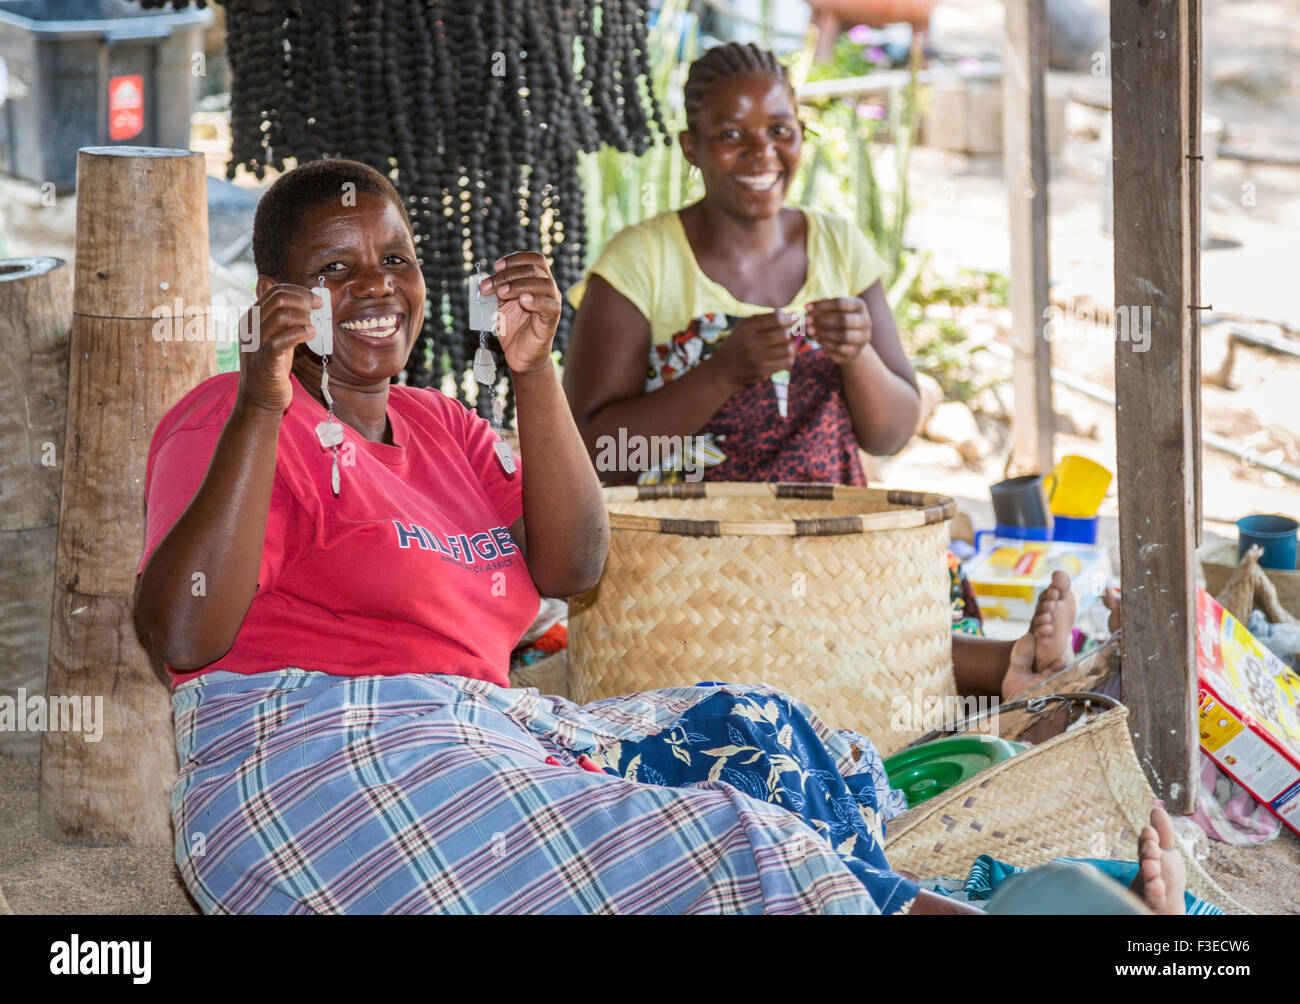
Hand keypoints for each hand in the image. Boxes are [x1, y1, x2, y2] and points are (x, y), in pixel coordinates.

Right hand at [237, 283, 317, 414]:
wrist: (259, 398)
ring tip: (313, 327)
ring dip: (304, 318)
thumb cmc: (272, 366)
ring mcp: (255, 343)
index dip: (299, 291)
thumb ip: (281, 316)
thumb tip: (295, 294)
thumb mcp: (275, 336)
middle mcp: (250, 326)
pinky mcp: (264, 359)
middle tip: (319, 310)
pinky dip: (301, 334)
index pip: (275, 290)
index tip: (316, 301)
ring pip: (282, 316)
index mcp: (252, 317)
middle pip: (279, 298)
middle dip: (304, 301)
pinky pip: (283, 340)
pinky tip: (311, 335)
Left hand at [479, 251, 561, 375]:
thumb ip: (496, 290)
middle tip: (489, 287)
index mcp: (536, 280)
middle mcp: (547, 288)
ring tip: (502, 294)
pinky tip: (523, 301)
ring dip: (519, 285)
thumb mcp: (500, 304)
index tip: (496, 266)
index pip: (533, 259)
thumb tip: (483, 278)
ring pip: (544, 283)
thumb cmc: (512, 327)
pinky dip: (536, 300)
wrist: (520, 355)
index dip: (515, 259)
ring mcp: (552, 302)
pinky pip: (549, 305)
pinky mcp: (552, 319)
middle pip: (533, 269)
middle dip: (508, 275)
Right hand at [710, 311, 799, 390]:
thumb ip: (764, 319)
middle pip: (783, 334)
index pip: (775, 318)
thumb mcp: (744, 327)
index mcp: (747, 327)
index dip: (790, 317)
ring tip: (789, 345)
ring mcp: (756, 357)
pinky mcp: (761, 370)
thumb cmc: (738, 345)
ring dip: (793, 346)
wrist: (723, 371)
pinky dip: (790, 357)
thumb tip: (792, 315)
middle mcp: (751, 341)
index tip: (796, 318)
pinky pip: (786, 362)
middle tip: (791, 334)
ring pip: (788, 349)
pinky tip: (785, 356)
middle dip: (791, 333)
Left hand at [805, 296, 872, 365]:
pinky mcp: (856, 351)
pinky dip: (826, 343)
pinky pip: (840, 348)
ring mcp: (863, 337)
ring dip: (823, 333)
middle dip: (823, 320)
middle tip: (807, 320)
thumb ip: (822, 308)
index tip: (806, 307)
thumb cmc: (838, 322)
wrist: (850, 344)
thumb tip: (808, 309)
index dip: (822, 305)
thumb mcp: (832, 312)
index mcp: (859, 306)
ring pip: (843, 336)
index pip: (841, 303)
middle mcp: (865, 321)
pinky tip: (816, 338)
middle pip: (844, 320)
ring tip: (810, 330)